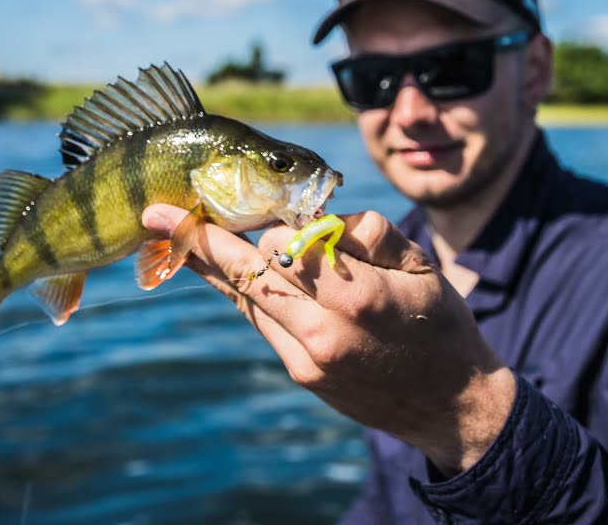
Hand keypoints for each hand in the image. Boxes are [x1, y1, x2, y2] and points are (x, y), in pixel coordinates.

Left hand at [142, 205, 516, 474]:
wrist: (450, 405)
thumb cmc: (443, 326)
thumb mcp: (423, 268)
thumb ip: (371, 235)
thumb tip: (320, 215)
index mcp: (358, 299)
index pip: (288, 245)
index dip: (271, 220)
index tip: (254, 202)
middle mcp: (323, 332)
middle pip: (249, 275)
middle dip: (202, 240)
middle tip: (157, 213)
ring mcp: (307, 359)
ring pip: (246, 299)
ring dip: (211, 265)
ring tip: (171, 234)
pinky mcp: (301, 373)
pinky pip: (261, 322)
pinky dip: (241, 292)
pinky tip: (218, 269)